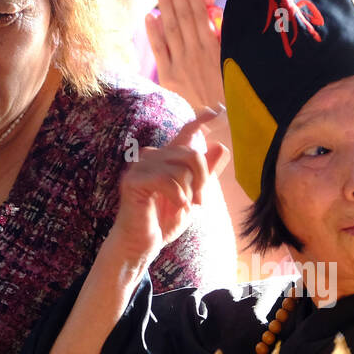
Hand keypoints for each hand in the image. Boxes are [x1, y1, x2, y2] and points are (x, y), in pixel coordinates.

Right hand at [108, 107, 229, 265]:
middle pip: (190, 153)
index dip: (201, 121)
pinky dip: (178, 195)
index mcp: (166, 159)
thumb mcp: (192, 197)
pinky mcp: (133, 181)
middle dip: (203, 179)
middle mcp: (152, 157)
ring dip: (190, 191)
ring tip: (186, 207)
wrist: (142, 244)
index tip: (217, 109)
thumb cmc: (164, 222)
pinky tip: (178, 207)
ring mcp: (139, 167)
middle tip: (201, 202)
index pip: (185, 134)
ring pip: (180, 168)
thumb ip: (206, 174)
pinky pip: (166, 179)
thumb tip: (221, 146)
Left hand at [148, 0, 223, 110]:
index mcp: (215, 49)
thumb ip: (223, 36)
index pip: (201, 15)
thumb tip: (212, 12)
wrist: (220, 126)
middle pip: (184, 17)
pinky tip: (150, 16)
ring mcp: (181, 65)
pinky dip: (154, 33)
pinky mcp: (169, 78)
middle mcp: (196, 53)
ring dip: (165, 5)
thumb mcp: (234, 63)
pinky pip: (160, 51)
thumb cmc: (231, 94)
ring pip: (171, 29)